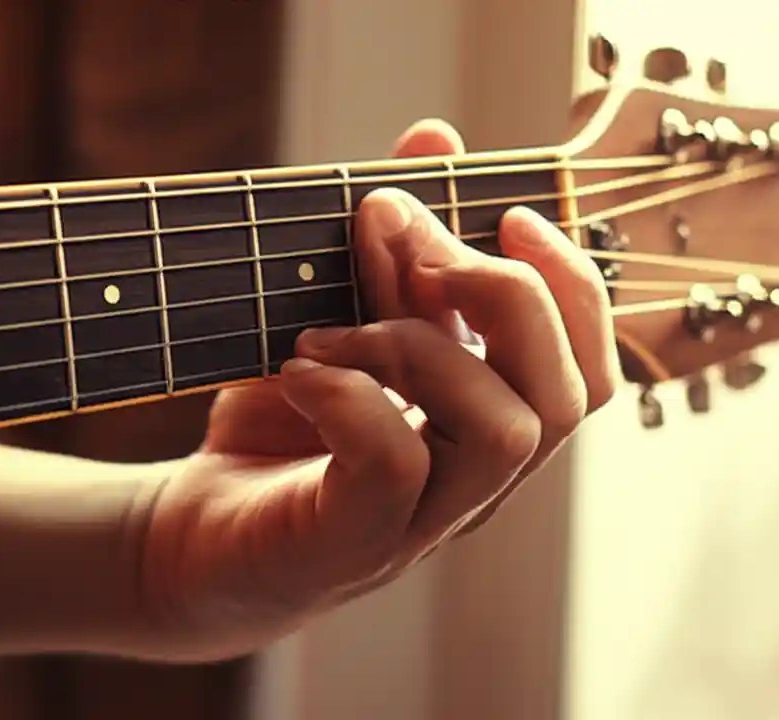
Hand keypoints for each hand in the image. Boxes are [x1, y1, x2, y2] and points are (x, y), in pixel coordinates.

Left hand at [131, 120, 619, 661]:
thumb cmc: (275, 429)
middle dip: (505, 295)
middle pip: (567, 395)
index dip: (574, 283)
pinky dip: (347, 394)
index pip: (588, 369)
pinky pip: (394, 462)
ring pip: (504, 432)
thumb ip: (393, 246)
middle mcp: (474, 485)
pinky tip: (296, 371)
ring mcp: (421, 522)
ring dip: (419, 343)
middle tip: (410, 253)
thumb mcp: (338, 318)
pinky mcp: (352, 543)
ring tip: (327, 329)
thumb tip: (434, 137)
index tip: (509, 216)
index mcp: (485, 427)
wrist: (190, 538)